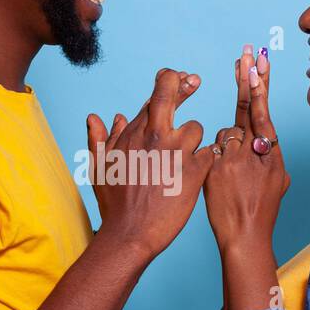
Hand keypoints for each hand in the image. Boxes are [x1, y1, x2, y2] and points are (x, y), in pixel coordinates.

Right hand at [86, 68, 213, 260]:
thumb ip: (99, 140)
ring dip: (194, 141)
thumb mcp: (99, 169)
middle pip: (172, 94)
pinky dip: (206, 160)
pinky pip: (210, 152)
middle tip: (195, 80)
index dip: (168, 82)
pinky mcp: (193, 169)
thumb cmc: (114, 205)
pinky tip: (198, 174)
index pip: (152, 97)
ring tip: (186, 162)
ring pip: (196, 128)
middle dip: (184, 84)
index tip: (178, 76)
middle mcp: (153, 135)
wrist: (129, 233)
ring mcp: (175, 150)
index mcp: (132, 134)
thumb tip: (99, 117)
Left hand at [203, 46, 289, 254]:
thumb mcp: (278, 181)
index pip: (263, 111)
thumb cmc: (263, 210)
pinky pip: (209, 150)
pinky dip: (213, 157)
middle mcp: (251, 152)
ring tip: (236, 172)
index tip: (256, 63)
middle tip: (247, 53)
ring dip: (228, 143)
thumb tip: (263, 139)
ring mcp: (229, 159)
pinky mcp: (210, 168)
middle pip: (246, 108)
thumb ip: (269, 154)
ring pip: (225, 133)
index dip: (259, 86)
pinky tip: (222, 176)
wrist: (243, 235)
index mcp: (271, 152)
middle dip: (247, 79)